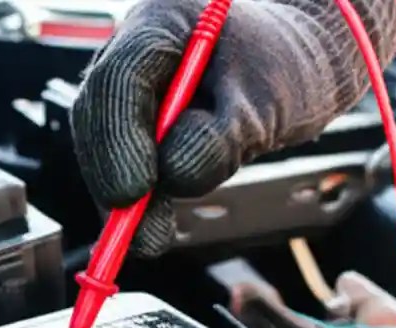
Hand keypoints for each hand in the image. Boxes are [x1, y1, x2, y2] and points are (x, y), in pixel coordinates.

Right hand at [71, 0, 395, 255]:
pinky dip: (137, 199)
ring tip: (149, 237)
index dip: (119, 137)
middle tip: (136, 227)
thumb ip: (220, 137)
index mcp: (162, 22)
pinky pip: (122, 161)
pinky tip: (150, 229)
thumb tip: (174, 176)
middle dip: (112, 173)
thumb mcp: (266, 101)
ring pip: (104, 143)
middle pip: (97, 113)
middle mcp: (134, 51)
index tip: (136, 190)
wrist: (298, 64)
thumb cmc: (287, 65)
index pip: (120, 76)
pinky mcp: (137, 122)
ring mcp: (131, 88)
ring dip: (122, 194)